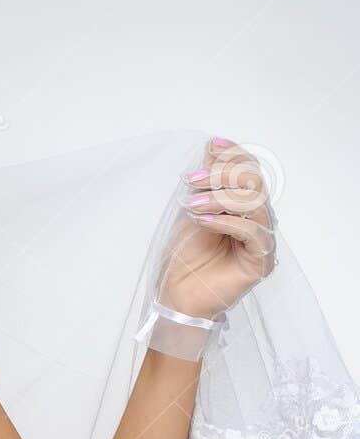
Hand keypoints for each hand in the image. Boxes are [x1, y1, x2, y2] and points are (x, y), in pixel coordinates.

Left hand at [159, 137, 276, 319]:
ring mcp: (262, 239)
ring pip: (254, 203)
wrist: (176, 294)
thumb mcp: (192, 209)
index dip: (234, 154)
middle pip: (254, 182)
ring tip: (191, 205)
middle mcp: (257, 219)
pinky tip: (203, 221)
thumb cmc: (184, 256)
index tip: (213, 145)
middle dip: (222, 175)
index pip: (250, 170)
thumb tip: (213, 147)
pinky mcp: (262, 260)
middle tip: (192, 181)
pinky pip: (253, 231)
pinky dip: (227, 221)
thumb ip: (206, 181)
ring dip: (220, 198)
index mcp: (244, 205)